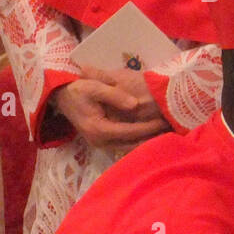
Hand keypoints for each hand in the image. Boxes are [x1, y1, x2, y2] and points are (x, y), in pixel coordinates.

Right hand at [53, 67, 168, 151]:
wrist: (62, 97)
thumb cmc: (79, 90)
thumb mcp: (94, 86)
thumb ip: (114, 94)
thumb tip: (135, 104)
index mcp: (98, 129)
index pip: (130, 131)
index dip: (148, 127)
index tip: (164, 120)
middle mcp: (100, 141)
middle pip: (133, 144)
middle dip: (152, 137)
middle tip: (172, 129)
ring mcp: (101, 144)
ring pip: (130, 147)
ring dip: (148, 141)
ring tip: (168, 133)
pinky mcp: (104, 143)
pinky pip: (126, 145)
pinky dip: (140, 141)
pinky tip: (155, 135)